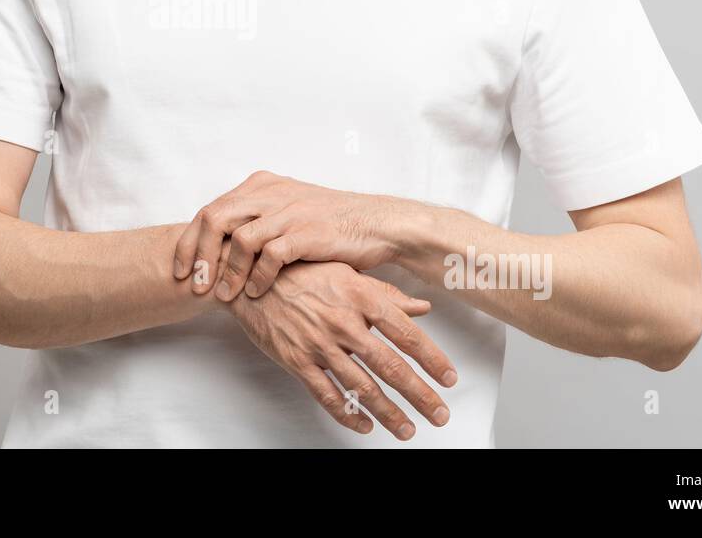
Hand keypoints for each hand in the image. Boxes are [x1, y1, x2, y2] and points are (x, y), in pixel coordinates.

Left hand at [174, 170, 402, 300]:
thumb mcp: (285, 212)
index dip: (190, 241)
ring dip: (227, 271)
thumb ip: (253, 221)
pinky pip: (270, 255)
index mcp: (261, 185)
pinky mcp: (307, 231)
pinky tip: (254, 293)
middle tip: (195, 284)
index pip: (211, 209)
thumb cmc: (329, 225)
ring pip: (239, 239)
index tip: (182, 270)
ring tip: (224, 295)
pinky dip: (257, 276)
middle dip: (199, 255)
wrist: (376, 224)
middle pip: (215, 219)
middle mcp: (271, 192)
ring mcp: (289, 211)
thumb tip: (214, 247)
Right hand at [227, 260, 455, 437]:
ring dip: (388, 412)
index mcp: (361, 297)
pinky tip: (363, 425)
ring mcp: (319, 344)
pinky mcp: (297, 360)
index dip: (432, 359)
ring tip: (407, 429)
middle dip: (419, 395)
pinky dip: (347, 413)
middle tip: (439, 415)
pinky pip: (326, 394)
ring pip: (361, 386)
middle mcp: (344, 323)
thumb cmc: (302, 271)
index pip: (406, 334)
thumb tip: (423, 307)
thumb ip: (387, 294)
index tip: (450, 379)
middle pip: (390, 366)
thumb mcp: (349, 272)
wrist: (251, 278)